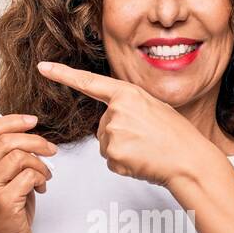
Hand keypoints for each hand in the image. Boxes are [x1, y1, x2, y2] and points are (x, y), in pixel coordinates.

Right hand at [0, 113, 56, 232]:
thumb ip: (10, 157)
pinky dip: (41, 179)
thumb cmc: (7, 211)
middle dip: (35, 142)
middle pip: (8, 141)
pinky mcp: (3, 201)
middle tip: (50, 150)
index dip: (14, 121)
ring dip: (40, 165)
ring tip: (44, 176)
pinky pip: (29, 176)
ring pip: (20, 157)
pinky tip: (40, 188)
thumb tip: (32, 134)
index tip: (33, 121)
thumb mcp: (4, 179)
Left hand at [36, 61, 216, 186]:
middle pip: (103, 125)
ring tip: (147, 150)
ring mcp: (113, 133)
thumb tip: (114, 119)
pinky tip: (142, 161)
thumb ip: (130, 108)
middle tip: (146, 139)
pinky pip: (111, 161)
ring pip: (106, 144)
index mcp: (128, 93)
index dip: (63, 74)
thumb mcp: (155, 108)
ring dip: (123, 151)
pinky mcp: (112, 154)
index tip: (43, 68)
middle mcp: (116, 110)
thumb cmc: (178, 136)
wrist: (189, 161)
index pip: (89, 82)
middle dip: (120, 135)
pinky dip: (124, 164)